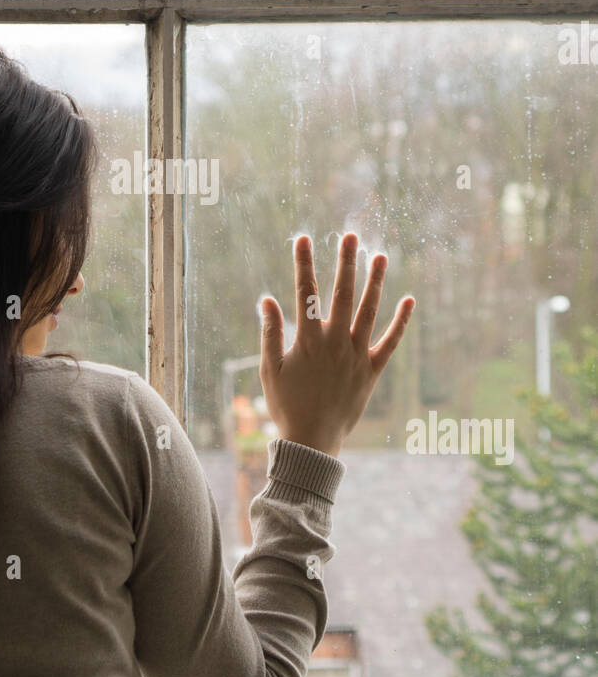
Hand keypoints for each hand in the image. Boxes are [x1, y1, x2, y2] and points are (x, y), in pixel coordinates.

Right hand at [259, 232, 414, 457]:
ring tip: (380, 255)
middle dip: (346, 262)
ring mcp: (357, 355)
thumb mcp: (270, 370)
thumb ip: (270, 333)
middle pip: (342, 293)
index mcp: (308, 340)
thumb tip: (268, 299)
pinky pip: (390, 342)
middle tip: (350, 235)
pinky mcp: (372, 371)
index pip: (305, 292)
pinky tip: (409, 300)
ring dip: (375, 281)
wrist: (312, 441)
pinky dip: (401, 322)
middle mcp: (335, 343)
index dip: (303, 263)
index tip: (303, 238)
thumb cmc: (286, 405)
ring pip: (369, 311)